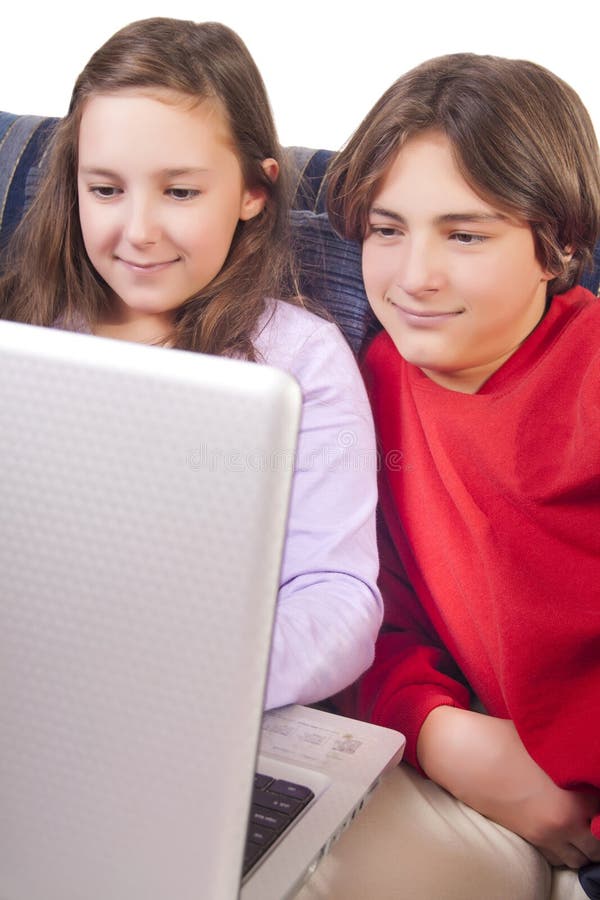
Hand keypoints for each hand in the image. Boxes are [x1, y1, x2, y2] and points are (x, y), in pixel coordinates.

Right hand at [416, 706, 599, 867]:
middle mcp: (562, 824)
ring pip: (579, 858)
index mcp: (573, 800)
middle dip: (598, 828)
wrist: (466, 756)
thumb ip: (572, 758)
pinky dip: (566, 849)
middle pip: (597, 845)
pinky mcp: (527, 838)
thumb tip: (585, 759)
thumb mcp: (546, 743)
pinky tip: (562, 827)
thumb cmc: (504, 741)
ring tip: (581, 821)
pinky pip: (558, 858)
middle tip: (592, 809)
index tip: (594, 789)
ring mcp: (544, 835)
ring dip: (585, 843)